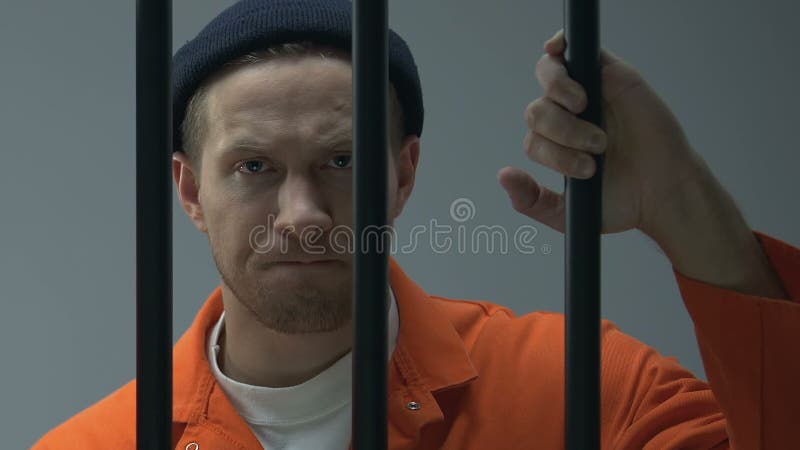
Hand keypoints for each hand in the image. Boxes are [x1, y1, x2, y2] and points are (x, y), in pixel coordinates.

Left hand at [498, 29, 710, 236]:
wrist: (665, 189)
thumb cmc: (621, 201)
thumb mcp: (567, 214)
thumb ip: (532, 201)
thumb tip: (503, 176)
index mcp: (555, 146)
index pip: (534, 140)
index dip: (554, 154)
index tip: (588, 171)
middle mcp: (567, 119)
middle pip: (537, 111)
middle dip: (561, 131)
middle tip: (597, 147)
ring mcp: (587, 94)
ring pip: (549, 77)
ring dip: (558, 91)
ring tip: (583, 108)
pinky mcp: (608, 73)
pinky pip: (576, 49)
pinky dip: (559, 46)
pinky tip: (557, 52)